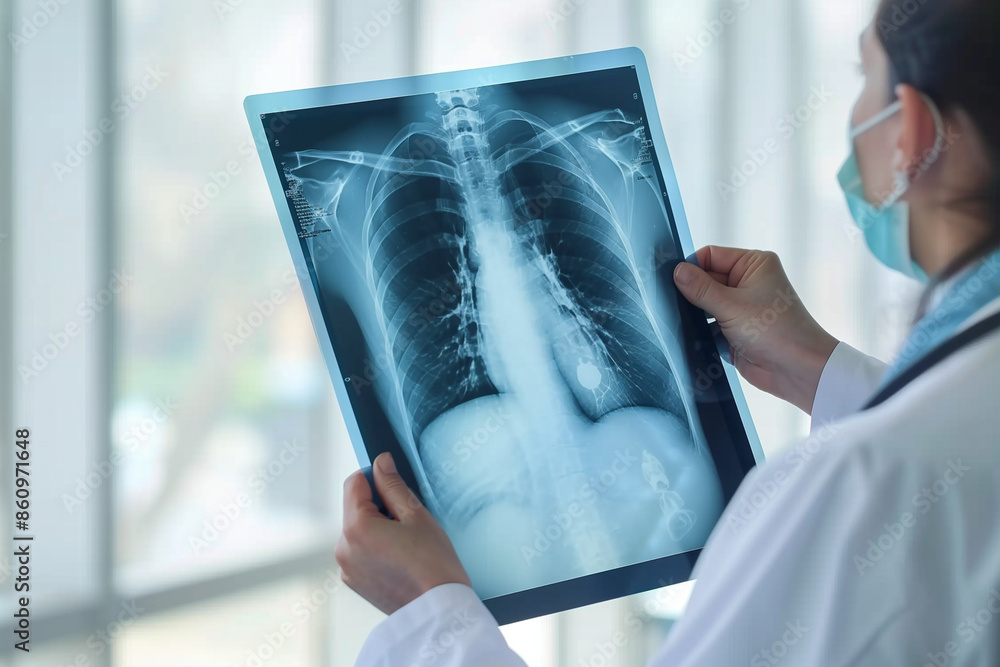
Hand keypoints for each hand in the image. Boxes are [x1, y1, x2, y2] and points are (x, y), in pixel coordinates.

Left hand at [335, 452, 471, 614]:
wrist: (439, 610)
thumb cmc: (433, 563)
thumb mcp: (416, 515)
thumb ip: (393, 486)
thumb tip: (380, 462)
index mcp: (356, 528)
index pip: (353, 484)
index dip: (374, 478)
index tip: (395, 485)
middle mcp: (343, 548)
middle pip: (355, 508)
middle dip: (377, 506)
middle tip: (408, 521)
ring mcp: (347, 568)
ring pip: (358, 530)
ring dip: (376, 527)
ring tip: (406, 543)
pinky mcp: (354, 582)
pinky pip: (360, 551)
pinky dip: (375, 547)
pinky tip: (400, 558)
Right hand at [673, 246, 838, 413]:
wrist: (797, 371)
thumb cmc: (776, 332)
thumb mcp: (732, 306)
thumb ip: (701, 288)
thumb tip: (677, 271)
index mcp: (753, 264)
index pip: (711, 255)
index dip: (691, 266)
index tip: (671, 280)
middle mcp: (747, 282)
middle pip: (706, 279)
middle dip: (691, 292)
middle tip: (670, 302)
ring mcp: (741, 307)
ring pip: (705, 303)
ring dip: (695, 313)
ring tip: (681, 320)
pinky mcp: (734, 330)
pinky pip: (708, 324)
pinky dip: (700, 330)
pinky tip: (691, 336)